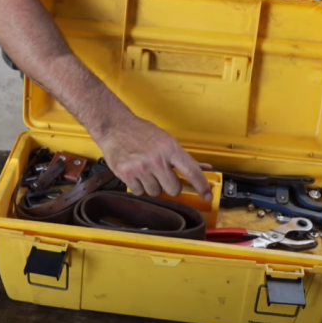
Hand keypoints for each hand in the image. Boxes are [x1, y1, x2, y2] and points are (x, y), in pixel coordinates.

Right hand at [94, 116, 211, 199]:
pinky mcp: (126, 174)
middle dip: (170, 186)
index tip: (207, 195)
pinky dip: (138, 186)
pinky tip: (135, 173)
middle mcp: (157, 159)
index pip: (192, 171)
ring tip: (146, 171)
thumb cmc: (141, 132)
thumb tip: (204, 167)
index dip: (202, 186)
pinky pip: (139, 192)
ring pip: (155, 192)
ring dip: (152, 186)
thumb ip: (183, 157)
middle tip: (162, 175)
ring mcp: (141, 168)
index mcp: (170, 148)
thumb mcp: (166, 140)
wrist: (114, 126)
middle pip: (173, 189)